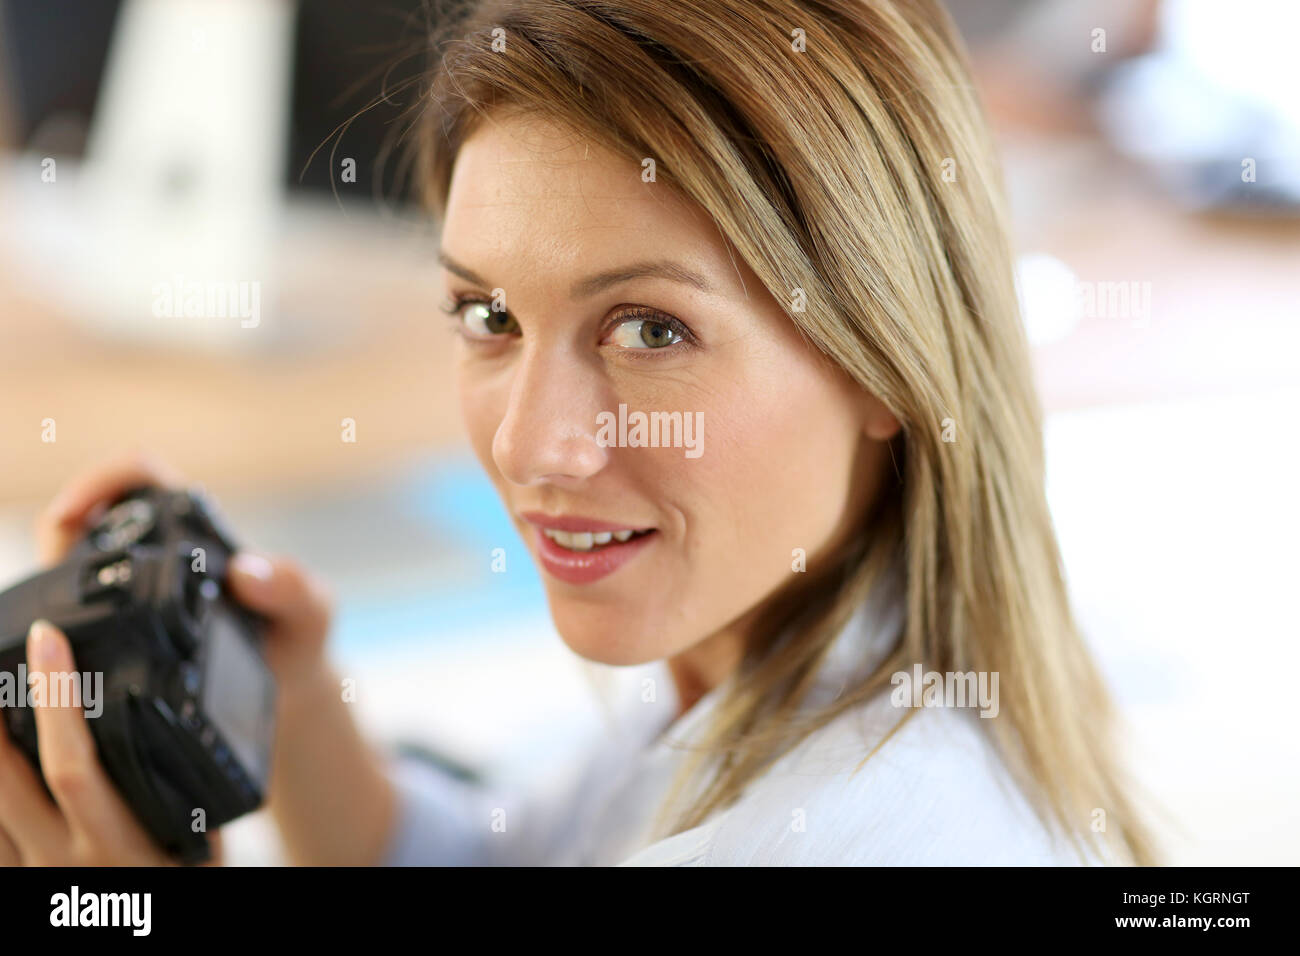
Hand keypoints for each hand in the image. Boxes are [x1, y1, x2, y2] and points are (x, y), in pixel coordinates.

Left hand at [0, 620, 223, 865]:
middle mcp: (61, 863)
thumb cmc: (184, 883)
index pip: (73, 766)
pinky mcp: (7, 882)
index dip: (55, 699)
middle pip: (1, 778)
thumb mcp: (199, 840)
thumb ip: (179, 788)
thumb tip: (169, 714)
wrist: (155, 945)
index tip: (49, 638)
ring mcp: (26, 875)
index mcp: (116, 847)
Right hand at [6, 448, 338, 863]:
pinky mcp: (126, 625)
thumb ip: (292, 587)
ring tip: (62, 614)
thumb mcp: (310, 611)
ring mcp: (139, 586)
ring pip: (73, 561)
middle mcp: (163, 550)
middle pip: (90, 516)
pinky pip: (80, 607)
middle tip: (60, 573)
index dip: (102, 481)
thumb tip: (247, 572)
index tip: (75, 512)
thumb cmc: (300, 637)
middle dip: (62, 532)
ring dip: (56, 574)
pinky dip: (64, 615)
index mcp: (200, 528)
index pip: (140, 475)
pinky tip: (71, 646)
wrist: (290, 689)